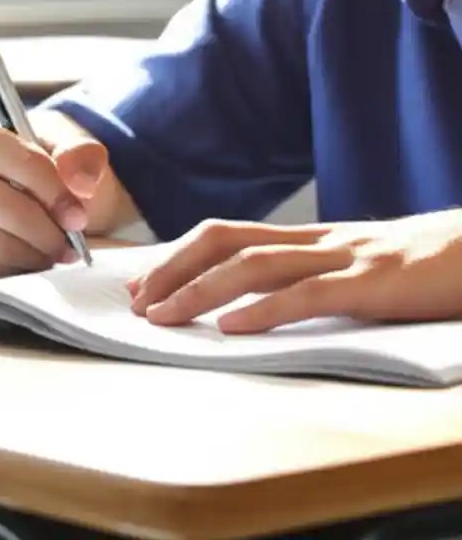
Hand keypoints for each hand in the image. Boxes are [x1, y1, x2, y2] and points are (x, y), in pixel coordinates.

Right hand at [0, 112, 109, 280]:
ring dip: (36, 257)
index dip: (62, 196)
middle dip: (51, 234)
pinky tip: (21, 260)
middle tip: (69, 245)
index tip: (79, 218)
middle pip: (13, 212)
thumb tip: (82, 184)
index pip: (29, 167)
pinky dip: (11, 272)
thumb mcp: (52, 141)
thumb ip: (79, 152)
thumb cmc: (18, 162)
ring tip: (49, 252)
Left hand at [128, 210, 461, 333]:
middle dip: (172, 270)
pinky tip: (232, 329)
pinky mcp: (375, 283)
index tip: (142, 284)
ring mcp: (345, 258)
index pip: (227, 235)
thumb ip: (313, 276)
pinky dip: (264, 311)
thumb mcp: (359, 266)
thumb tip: (257, 302)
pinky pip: (308, 294)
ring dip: (199, 292)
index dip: (178, 257)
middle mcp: (318, 241)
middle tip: (135, 302)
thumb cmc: (429, 264)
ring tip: (162, 317)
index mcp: (312, 238)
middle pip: (224, 241)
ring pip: (254, 266)